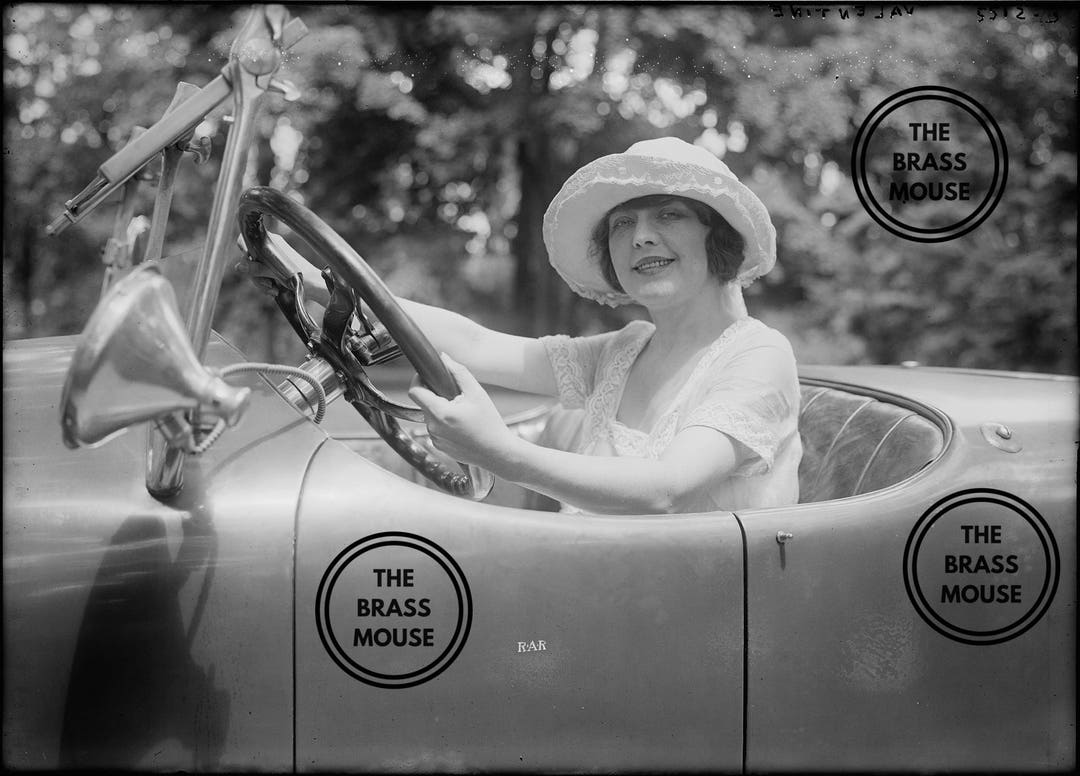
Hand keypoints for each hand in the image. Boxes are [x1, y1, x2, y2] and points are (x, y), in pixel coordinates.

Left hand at [407, 354, 516, 469]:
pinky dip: (444, 423)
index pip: (414, 392)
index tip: (427, 376)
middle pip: (424, 403)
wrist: (497, 452)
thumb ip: (458, 372)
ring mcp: (435, 439)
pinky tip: (461, 426)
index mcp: (441, 413)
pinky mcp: (439, 446)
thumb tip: (444, 358)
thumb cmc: (489, 423)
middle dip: (435, 396)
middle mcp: (433, 427)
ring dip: (440, 410)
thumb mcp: (477, 393)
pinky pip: (435, 428)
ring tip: (461, 413)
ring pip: (429, 416)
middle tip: (455, 396)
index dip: (418, 380)